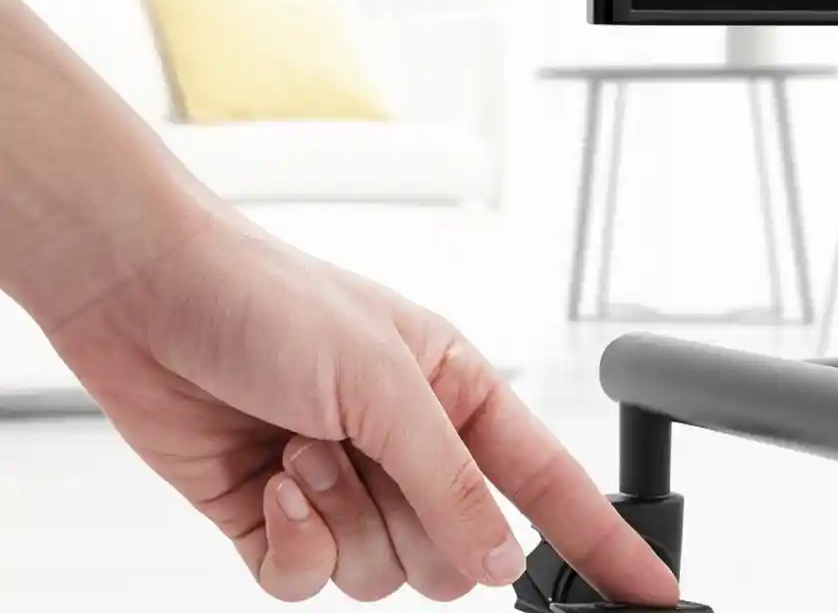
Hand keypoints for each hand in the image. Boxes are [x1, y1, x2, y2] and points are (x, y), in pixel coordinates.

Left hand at [41, 212, 679, 603]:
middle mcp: (409, 449)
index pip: (551, 485)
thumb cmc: (271, 301)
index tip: (652, 596)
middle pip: (459, 555)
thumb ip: (453, 481)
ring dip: (340, 518)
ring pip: (383, 576)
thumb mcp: (384, 385)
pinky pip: (309, 584)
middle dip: (415, 523)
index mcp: (460, 397)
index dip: (605, 542)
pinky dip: (293, 544)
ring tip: (303, 446)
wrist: (145, 294)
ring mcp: (346, 488)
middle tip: (370, 460)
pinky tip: (273, 481)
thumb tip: (505, 563)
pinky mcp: (281, 519)